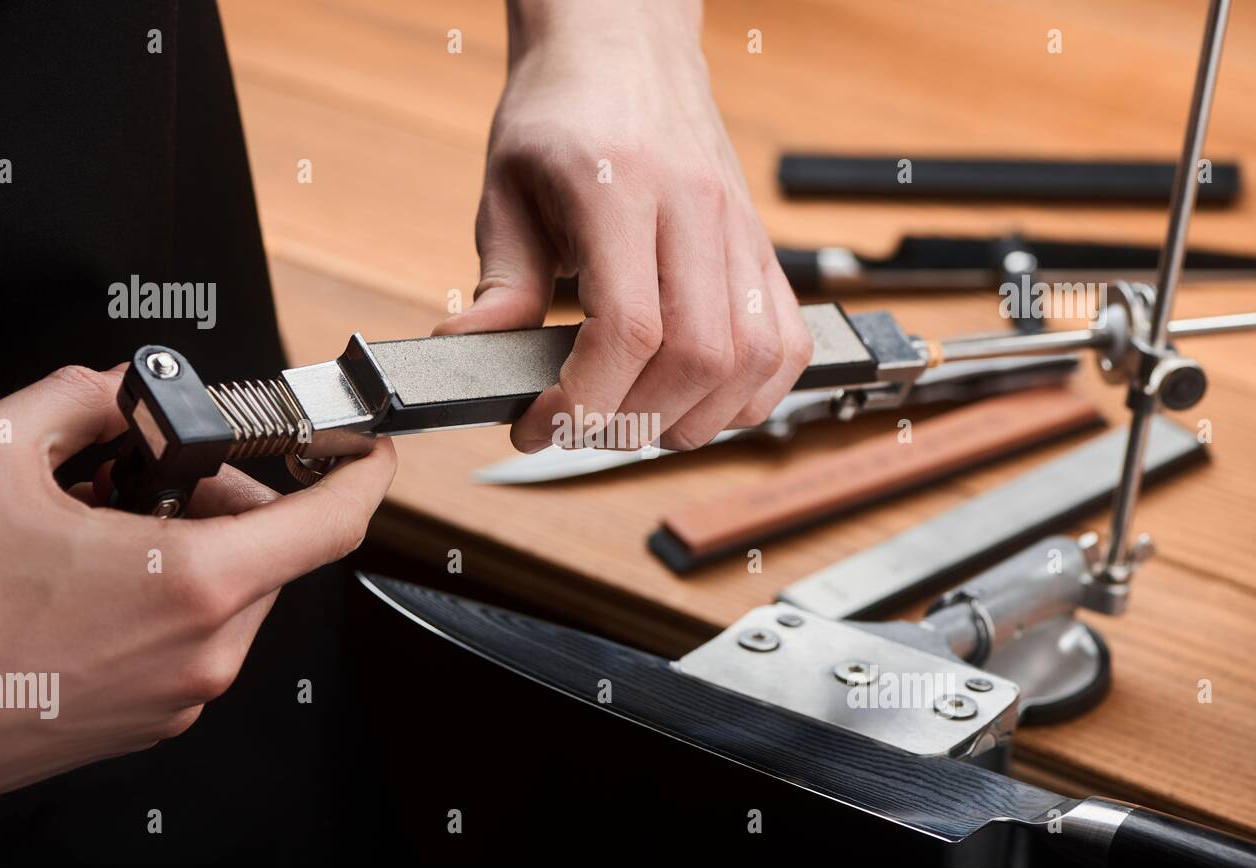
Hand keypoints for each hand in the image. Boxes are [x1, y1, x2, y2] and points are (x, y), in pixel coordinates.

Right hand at [0, 364, 395, 804]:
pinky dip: (171, 599)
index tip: (369, 453)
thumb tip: (115, 389)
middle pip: (270, 551)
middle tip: (162, 480)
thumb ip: (77, 398)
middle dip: (228, 501)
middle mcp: (204, 650)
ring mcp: (183, 695)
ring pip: (233, 595)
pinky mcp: (156, 721)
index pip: (332, 523)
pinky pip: (197, 640)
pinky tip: (101, 582)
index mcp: (192, 584)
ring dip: (195, 550)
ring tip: (110, 534)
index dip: (364, 475)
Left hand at [437, 0, 812, 451]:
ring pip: (753, 359)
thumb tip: (472, 354)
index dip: (586, 398)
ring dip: (694, 418)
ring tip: (637, 418)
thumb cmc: (564, 112)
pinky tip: (700, 398)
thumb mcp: (507, 186)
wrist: (626, 47)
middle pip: (698, 356)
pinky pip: (788, 342)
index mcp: (624, 187)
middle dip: (634, 420)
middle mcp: (697, 210)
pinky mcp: (762, 249)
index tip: (541, 424)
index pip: (629, 326)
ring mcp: (741, 231)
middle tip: (583, 426)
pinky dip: (751, 394)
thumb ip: (501, 279)